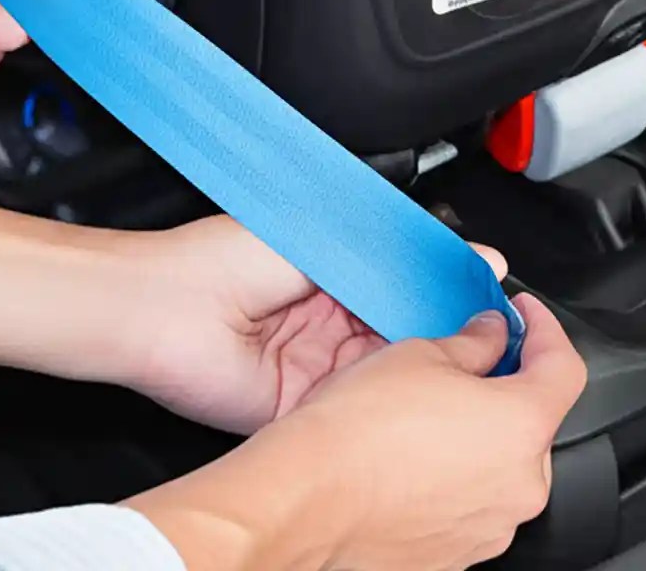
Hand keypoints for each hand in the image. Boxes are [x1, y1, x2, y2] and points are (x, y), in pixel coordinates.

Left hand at [52, 215, 507, 435]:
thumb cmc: (215, 260)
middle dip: (444, 329)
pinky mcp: (306, 408)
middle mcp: (328, 323)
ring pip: (389, 370)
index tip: (488, 288)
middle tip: (490, 324)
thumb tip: (452, 247)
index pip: (406, 285)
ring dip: (422, 363)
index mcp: (331, 276)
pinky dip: (388, 396)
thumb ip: (388, 249)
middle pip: (404, 331)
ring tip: (465, 349)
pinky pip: (358, 405)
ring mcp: (318, 369)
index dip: (445, 288)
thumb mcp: (319, 237)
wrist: (155, 311)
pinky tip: (417, 380)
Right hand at [126, 294, 587, 569]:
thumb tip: (489, 334)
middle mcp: (519, 485)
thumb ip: (472, 341)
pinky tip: (409, 461)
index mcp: (522, 425)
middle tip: (464, 362)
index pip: (564, 366)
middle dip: (505, 388)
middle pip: (533, 422)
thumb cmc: (354, 431)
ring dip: (476, 438)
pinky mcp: (456, 554)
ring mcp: (490, 526)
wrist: (303, 501)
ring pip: (500, 468)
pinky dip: (451, 480)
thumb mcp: (418, 354)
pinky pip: (468, 505)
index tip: (526, 315)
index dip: (545, 329)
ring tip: (423, 417)